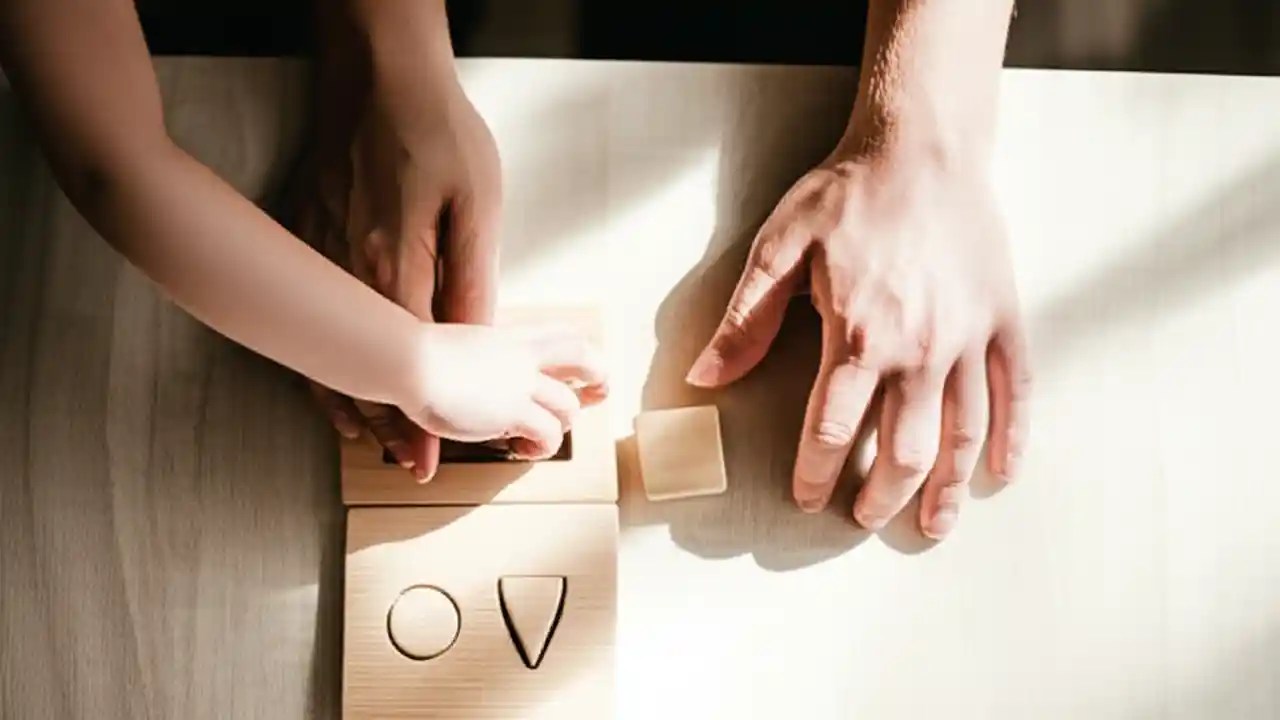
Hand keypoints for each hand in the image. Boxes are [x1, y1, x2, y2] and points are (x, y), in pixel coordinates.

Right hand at [298, 73, 501, 480]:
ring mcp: (321, 247)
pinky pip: (310, 306)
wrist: (377, 70)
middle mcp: (349, 263)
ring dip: (346, 391)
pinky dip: (320, 346)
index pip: (409, 357)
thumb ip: (472, 273)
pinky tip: (328, 368)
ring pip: (328, 338)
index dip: (417, 410)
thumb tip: (480, 334)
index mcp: (395, 258)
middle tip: (401, 461)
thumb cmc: (437, 129)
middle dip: (382, 417)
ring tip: (363, 436)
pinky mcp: (309, 228)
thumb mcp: (476, 200)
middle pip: (363, 360)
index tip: (422, 455)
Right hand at [402, 323, 607, 459]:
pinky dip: (542, 448)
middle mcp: (522, 356)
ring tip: (536, 440)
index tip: (584, 370)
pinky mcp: (513, 411)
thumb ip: (482, 364)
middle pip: (582, 355)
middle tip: (599, 394)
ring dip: (559, 428)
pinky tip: (522, 449)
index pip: (560, 335)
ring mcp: (520, 383)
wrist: (409, 361)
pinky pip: (547, 435)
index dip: (580, 352)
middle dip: (598, 376)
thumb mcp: (461, 350)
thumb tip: (483, 389)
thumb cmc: (419, 356)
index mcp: (510, 337)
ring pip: (568, 407)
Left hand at [687, 151, 1029, 539]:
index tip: (806, 495)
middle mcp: (919, 349)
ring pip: (962, 433)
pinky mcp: (1002, 318)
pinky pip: (1014, 391)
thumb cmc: (846, 195)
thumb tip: (704, 376)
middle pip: (904, 447)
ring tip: (933, 527)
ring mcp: (967, 336)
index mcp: (859, 336)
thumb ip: (746, 321)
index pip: (834, 428)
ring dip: (947, 488)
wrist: (921, 147)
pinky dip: (1012, 437)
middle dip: (882, 493)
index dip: (817, 470)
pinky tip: (1000, 473)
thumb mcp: (779, 249)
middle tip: (863, 515)